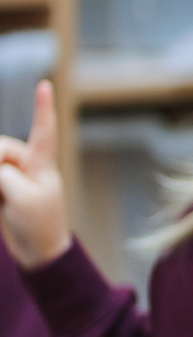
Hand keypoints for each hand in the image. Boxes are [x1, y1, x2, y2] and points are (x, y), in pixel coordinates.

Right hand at [0, 82, 71, 268]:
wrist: (38, 252)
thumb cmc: (38, 224)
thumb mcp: (22, 197)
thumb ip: (3, 174)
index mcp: (42, 164)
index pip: (43, 131)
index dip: (42, 108)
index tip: (45, 84)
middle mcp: (26, 165)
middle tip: (2, 191)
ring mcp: (12, 176)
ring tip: (2, 200)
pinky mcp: (1, 188)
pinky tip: (0, 201)